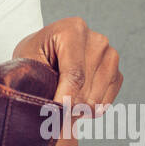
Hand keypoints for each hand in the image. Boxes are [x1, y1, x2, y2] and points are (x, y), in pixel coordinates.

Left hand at [13, 16, 122, 138]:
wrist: (45, 55)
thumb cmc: (34, 57)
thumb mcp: (27, 64)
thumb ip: (38, 82)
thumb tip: (54, 110)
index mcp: (73, 30)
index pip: (74, 74)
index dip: (65, 99)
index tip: (54, 116)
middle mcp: (97, 40)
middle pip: (86, 89)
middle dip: (67, 107)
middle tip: (49, 112)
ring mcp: (110, 56)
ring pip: (96, 100)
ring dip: (76, 110)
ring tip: (59, 103)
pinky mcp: (117, 73)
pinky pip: (104, 104)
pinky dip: (87, 109)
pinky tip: (74, 99)